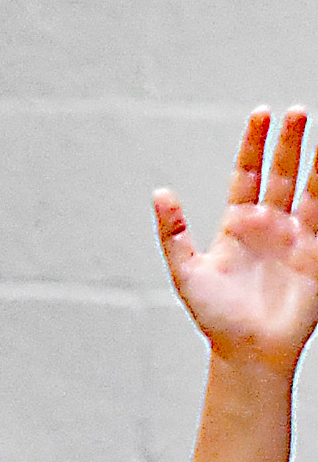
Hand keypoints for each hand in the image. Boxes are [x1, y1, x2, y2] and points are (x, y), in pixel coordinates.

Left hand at [157, 106, 317, 370]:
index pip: (247, 174)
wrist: (248, 350)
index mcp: (235, 225)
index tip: (261, 115)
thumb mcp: (186, 272)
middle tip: (298, 112)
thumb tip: (160, 193)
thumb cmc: (215, 317)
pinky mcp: (316, 251)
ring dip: (317, 161)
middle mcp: (267, 225)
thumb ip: (173, 233)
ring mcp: (295, 236)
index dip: (254, 145)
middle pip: (281, 173)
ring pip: (309, 188)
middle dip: (289, 143)